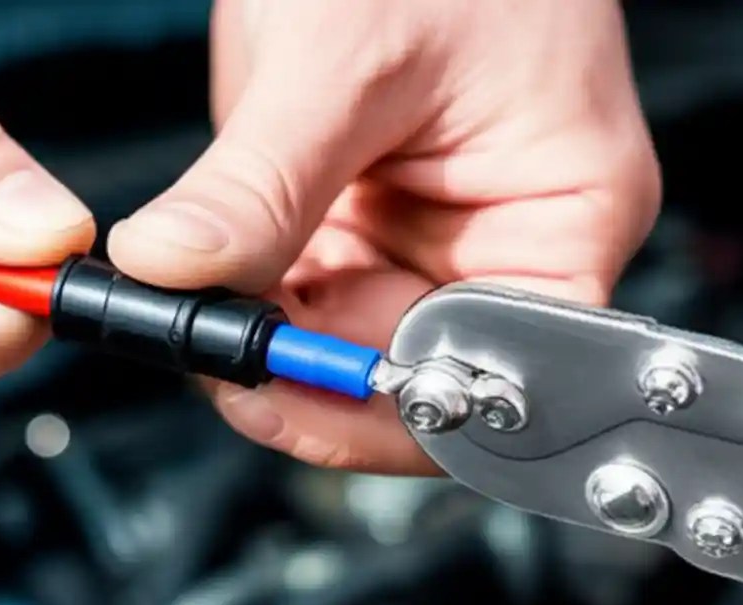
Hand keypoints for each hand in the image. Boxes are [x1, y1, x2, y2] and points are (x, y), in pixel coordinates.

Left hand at [109, 0, 660, 473]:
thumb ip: (262, 185)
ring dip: (266, 336)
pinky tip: (205, 283)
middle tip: (205, 353)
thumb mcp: (342, 59)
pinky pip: (304, 290)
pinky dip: (249, 298)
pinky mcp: (365, 215)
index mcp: (565, 216)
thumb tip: (177, 274)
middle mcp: (504, 241)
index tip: (275, 393)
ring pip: (343, 338)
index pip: (486, 371)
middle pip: (407, 371)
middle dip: (304, 373)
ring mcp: (430, 232)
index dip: (381, 406)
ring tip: (194, 311)